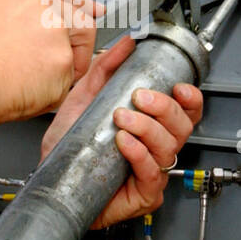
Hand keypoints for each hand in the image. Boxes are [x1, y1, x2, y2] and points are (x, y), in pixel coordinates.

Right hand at [0, 0, 99, 124]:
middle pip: (82, 17)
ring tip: (30, 80)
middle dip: (79, 41)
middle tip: (65, 59)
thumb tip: (31, 31)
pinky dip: (52, 92)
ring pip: (76, 52)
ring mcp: (57, 31)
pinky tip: (27, 91)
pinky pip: (67, 82)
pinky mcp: (62, 60)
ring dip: (61, 69)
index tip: (87, 10)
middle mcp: (44, 5)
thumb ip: (19, 17)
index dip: (76, 5)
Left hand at [40, 35, 204, 229]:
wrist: (50, 176)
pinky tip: (124, 143)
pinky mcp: (143, 195)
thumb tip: (126, 44)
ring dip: (147, 128)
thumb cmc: (69, 144)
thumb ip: (105, 68)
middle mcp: (156, 149)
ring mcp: (153, 173)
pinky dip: (139, 155)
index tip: (179, 87)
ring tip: (122, 119)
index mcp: (151, 126)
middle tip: (139, 98)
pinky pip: (152, 174)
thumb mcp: (86, 97)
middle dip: (164, 108)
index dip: (190, 99)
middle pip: (182, 126)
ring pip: (168, 148)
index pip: (186, 112)